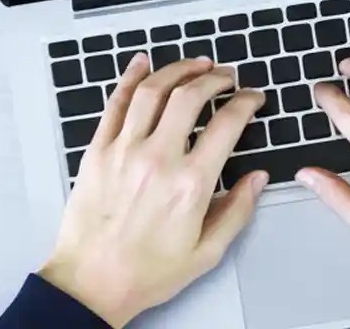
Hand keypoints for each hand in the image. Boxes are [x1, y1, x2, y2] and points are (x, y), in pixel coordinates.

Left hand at [39, 54, 268, 327]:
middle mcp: (158, 160)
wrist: (91, 284)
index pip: (227, 123)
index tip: (252, 98)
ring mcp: (123, 152)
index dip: (246, 102)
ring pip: (152, 91)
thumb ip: (238, 211)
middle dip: (215, 78)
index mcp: (191, 184)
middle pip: (191, 97)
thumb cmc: (146, 272)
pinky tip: (143, 64)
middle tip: (226, 76)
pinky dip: (130, 78)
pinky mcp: (97, 153)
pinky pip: (115, 104)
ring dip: (178, 70)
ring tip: (195, 64)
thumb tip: (257, 179)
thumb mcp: (207, 252)